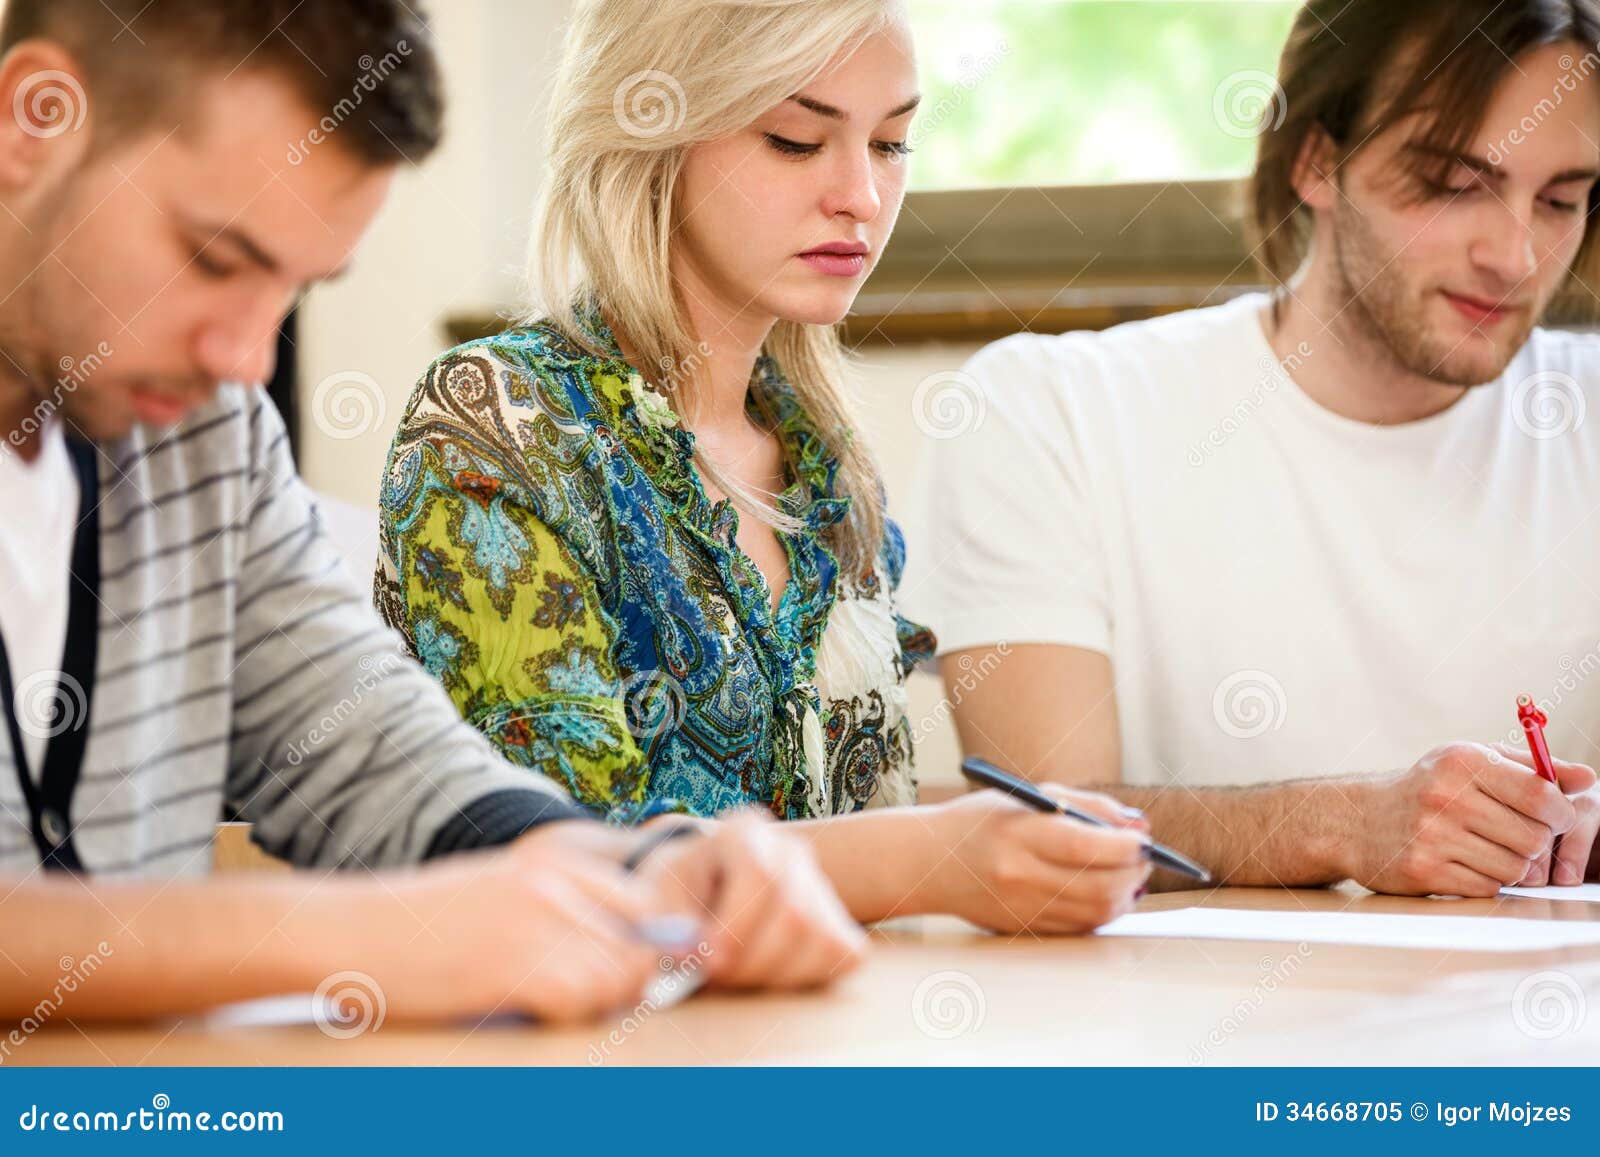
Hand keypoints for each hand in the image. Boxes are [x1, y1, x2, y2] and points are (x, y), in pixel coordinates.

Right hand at [357, 825, 661, 1024]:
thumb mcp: (501, 890)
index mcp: (554, 859)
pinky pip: (580, 999)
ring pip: (616, 976)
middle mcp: (553, 881)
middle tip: (589, 1002)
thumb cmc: (421, 924)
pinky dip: (566, 1017)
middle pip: (640, 943)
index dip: (641, 946)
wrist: (347, 932)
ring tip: (555, 1009)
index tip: (618, 972)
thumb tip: (629, 946)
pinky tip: (532, 1013)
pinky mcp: (512, 961)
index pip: (643, 901)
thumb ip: (561, 907)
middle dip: (626, 982)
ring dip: (596, 1005)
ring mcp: (535, 917)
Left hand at [635, 810, 867, 989]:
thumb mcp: (655, 900)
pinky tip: (768, 974)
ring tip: (736, 976)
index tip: (708, 962)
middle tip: (716, 978)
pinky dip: (806, 976)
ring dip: (774, 975)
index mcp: (743, 832)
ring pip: (820, 937)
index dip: (735, 926)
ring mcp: (819, 884)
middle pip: (794, 912)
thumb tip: (688, 954)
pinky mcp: (839, 919)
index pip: (759, 874)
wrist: (700, 897)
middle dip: (751, 960)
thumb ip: (664, 925)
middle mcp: (789, 851)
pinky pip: (841, 954)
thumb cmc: (677, 897)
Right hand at [918, 787, 1151, 933]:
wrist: (929, 861)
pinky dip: (1103, 911)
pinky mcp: (1025, 929)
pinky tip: (1106, 893)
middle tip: (1145, 858)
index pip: (1085, 846)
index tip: (1143, 839)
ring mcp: (1022, 908)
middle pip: (1099, 886)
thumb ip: (1086, 806)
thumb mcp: (1028, 797)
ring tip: (1130, 875)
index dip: (1125, 846)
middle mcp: (1019, 876)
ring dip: (1125, 895)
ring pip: (1096, 913)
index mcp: (1018, 835)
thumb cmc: (983, 821)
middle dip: (1134, 872)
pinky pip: (1081, 927)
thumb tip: (1138, 826)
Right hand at [1347, 742, 1595, 896]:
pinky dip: (1488, 881)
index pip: (1539, 794)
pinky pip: (1488, 888)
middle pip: (1533, 838)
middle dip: (1538, 843)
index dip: (1562, 813)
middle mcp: (1445, 797)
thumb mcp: (1471, 762)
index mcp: (1462, 762)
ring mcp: (1432, 836)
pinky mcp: (1424, 871)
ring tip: (1491, 849)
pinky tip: (1467, 864)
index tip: (1558, 818)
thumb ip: (1532, 768)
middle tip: (1522, 837)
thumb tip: (1588, 779)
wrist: (1358, 821)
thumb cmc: (1426, 788)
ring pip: (1514, 868)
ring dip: (1513, 864)